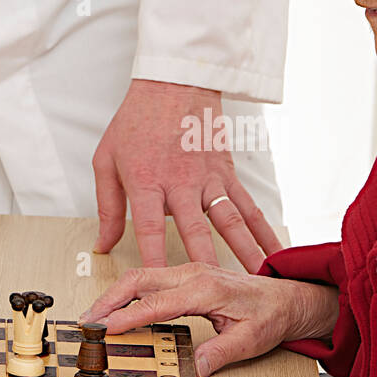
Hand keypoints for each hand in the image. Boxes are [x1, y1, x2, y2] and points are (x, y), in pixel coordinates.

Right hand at [80, 261, 338, 376]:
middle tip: (88, 320)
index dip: (129, 316)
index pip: (157, 302)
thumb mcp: (251, 340)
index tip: (107, 328)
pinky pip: (151, 279)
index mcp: (206, 288)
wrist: (288, 298)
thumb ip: (221, 353)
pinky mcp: (188, 276)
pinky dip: (129, 291)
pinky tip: (119, 307)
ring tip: (96, 315)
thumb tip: (195, 367)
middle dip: (109, 299)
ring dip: (116, 294)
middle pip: (139, 279)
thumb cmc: (272, 315)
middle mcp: (194, 274)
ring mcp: (190, 272)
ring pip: (141, 276)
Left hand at [92, 79, 282, 271]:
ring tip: (257, 279)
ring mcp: (208, 178)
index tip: (160, 288)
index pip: (149, 228)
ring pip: (229, 221)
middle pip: (195, 230)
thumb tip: (103, 244)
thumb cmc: (137, 120)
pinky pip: (248, 205)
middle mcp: (180, 182)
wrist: (173, 83)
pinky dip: (262, 230)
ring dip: (244, 251)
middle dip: (206, 264)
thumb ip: (107, 206)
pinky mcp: (226, 174)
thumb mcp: (106, 160)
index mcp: (146, 181)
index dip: (154, 259)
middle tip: (217, 293)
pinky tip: (274, 249)